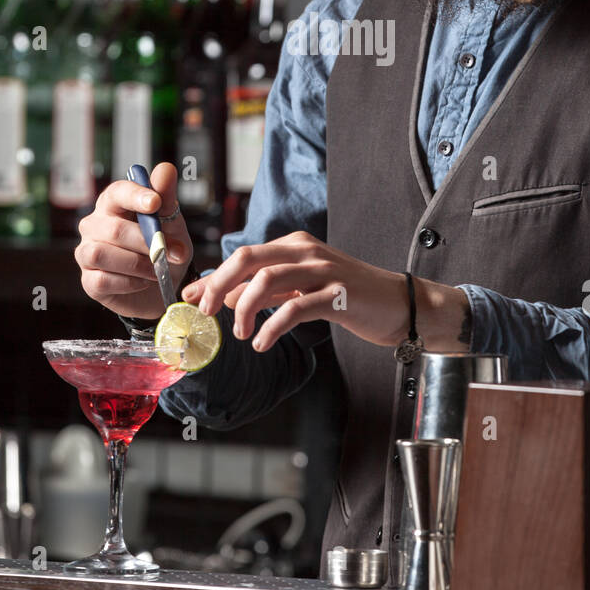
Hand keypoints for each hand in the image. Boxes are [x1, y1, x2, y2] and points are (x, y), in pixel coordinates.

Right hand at [75, 162, 193, 319]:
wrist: (164, 288)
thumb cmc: (164, 247)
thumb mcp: (172, 223)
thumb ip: (166, 198)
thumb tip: (166, 168)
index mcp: (114, 204)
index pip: (117, 192)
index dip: (135, 196)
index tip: (155, 203)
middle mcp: (94, 225)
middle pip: (113, 229)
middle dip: (146, 242)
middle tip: (171, 252)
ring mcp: (87, 252)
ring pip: (102, 254)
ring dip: (137, 264)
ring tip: (157, 270)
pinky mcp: (88, 281)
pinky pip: (102, 280)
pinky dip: (129, 283)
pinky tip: (143, 282)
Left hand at [181, 230, 469, 353]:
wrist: (400, 304)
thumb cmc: (349, 297)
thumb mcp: (301, 289)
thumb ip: (266, 289)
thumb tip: (223, 296)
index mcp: (294, 245)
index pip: (243, 255)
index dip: (212, 276)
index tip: (188, 297)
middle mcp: (305, 251)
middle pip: (248, 259)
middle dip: (218, 286)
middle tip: (205, 314)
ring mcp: (323, 270)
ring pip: (268, 280)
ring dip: (245, 310)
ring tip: (242, 334)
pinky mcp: (338, 294)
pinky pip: (296, 308)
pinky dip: (273, 327)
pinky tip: (264, 343)